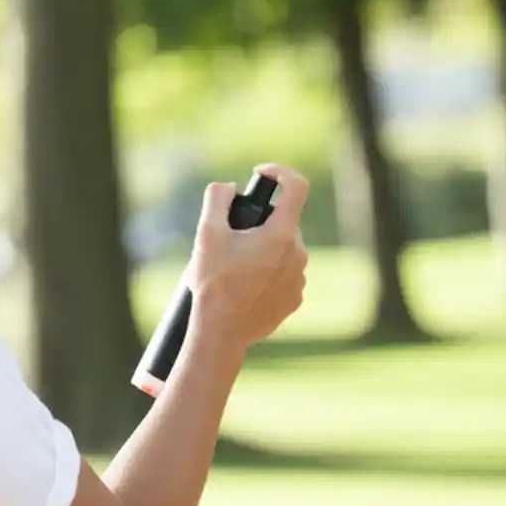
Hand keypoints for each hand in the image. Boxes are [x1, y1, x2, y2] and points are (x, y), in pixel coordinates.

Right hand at [185, 163, 309, 352]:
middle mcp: (298, 254)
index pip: (297, 186)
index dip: (280, 172)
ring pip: (283, 250)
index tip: (259, 175)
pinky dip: (267, 273)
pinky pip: (284, 275)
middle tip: (231, 239)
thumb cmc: (213, 283)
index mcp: (281, 234)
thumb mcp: (207, 234)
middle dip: (260, 224)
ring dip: (263, 250)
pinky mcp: (294, 299)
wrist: (221, 333)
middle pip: (283, 222)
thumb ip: (217, 198)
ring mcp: (299, 279)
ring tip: (234, 268)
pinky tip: (244, 287)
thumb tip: (230, 187)